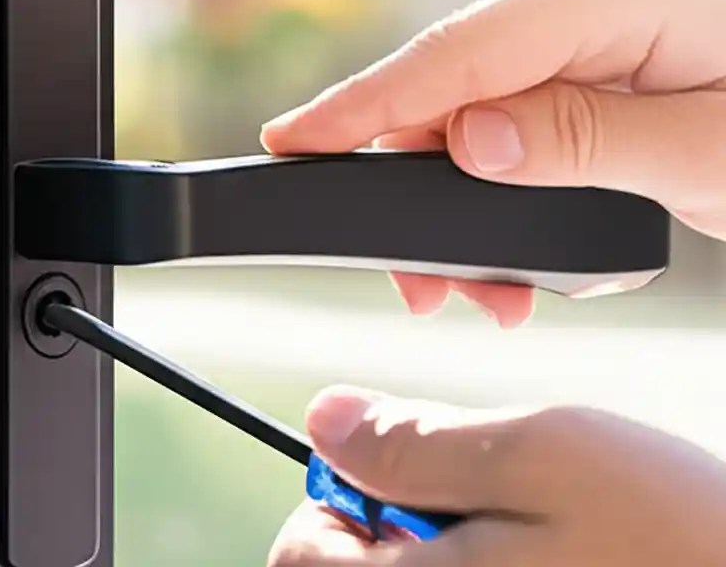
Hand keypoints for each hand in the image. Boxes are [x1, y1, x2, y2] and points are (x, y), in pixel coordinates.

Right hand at [259, 0, 725, 326]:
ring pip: (463, 116)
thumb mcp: (702, 149)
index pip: (459, 50)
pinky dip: (487, 196)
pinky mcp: (571, 66)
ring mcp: (572, 27)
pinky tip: (506, 260)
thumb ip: (580, 138)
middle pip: (447, 87)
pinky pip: (498, 124)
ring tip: (481, 295)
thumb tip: (467, 141)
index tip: (293, 142)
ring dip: (455, 210)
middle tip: (420, 287)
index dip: (367, 103)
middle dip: (415, 187)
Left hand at [267, 386, 725, 565]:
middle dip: (406, 522)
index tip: (400, 472)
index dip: (336, 496)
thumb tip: (326, 419)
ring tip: (542, 536)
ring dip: (458, 546)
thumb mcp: (539, 455)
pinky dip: (500, 565)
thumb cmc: (675, 539)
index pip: (296, 554)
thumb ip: (414, 441)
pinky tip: (562, 559)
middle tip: (494, 504)